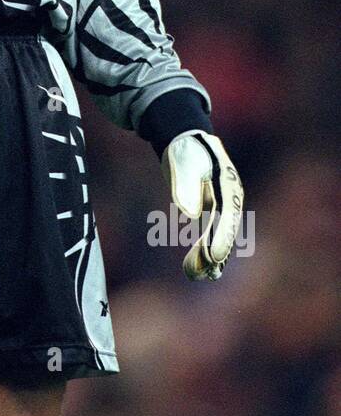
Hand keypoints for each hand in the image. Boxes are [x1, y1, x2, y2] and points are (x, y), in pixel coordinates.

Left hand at [161, 132, 243, 280]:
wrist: (186, 139)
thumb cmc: (186, 149)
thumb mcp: (184, 162)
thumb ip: (186, 185)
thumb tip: (189, 214)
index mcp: (227, 185)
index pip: (227, 216)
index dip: (221, 238)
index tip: (213, 257)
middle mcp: (230, 198)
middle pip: (226, 230)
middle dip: (216, 252)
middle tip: (204, 272)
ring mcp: (224, 206)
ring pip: (220, 236)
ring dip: (210, 257)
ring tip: (195, 276)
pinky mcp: (212, 211)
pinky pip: (211, 235)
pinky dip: (204, 252)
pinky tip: (195, 270)